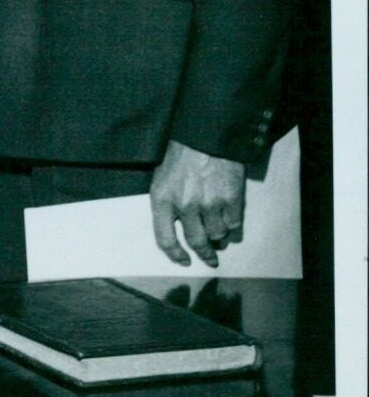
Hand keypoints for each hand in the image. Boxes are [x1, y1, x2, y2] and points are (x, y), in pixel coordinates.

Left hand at [150, 140, 247, 266]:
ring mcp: (209, 202)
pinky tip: (230, 223)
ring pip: (217, 235)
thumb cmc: (180, 156)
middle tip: (210, 259)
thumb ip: (167, 204)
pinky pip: (234, 224)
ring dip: (220, 239)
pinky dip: (233, 227)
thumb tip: (177, 230)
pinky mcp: (231, 198)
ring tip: (220, 236)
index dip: (175, 254)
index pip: (164, 239)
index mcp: (162, 200)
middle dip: (204, 254)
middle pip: (196, 241)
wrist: (205, 136)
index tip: (184, 260)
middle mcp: (185, 205)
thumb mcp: (161, 179)